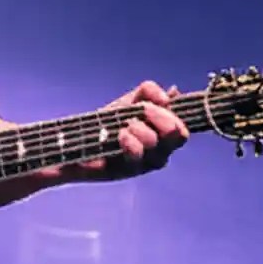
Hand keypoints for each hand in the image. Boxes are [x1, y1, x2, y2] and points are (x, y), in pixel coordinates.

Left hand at [65, 81, 189, 181]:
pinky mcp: (127, 171)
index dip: (174, 114)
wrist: (79, 138)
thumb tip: (173, 92)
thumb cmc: (109, 120)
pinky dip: (132, 142)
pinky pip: (138, 156)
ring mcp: (144, 163)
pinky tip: (121, 135)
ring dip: (140, 128)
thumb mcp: (130, 100)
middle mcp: (159, 152)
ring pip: (156, 142)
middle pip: (177, 135)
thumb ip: (150, 92)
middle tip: (141, 111)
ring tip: (125, 125)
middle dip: (160, 117)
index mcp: (163, 136)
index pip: (183, 129)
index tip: (159, 102)